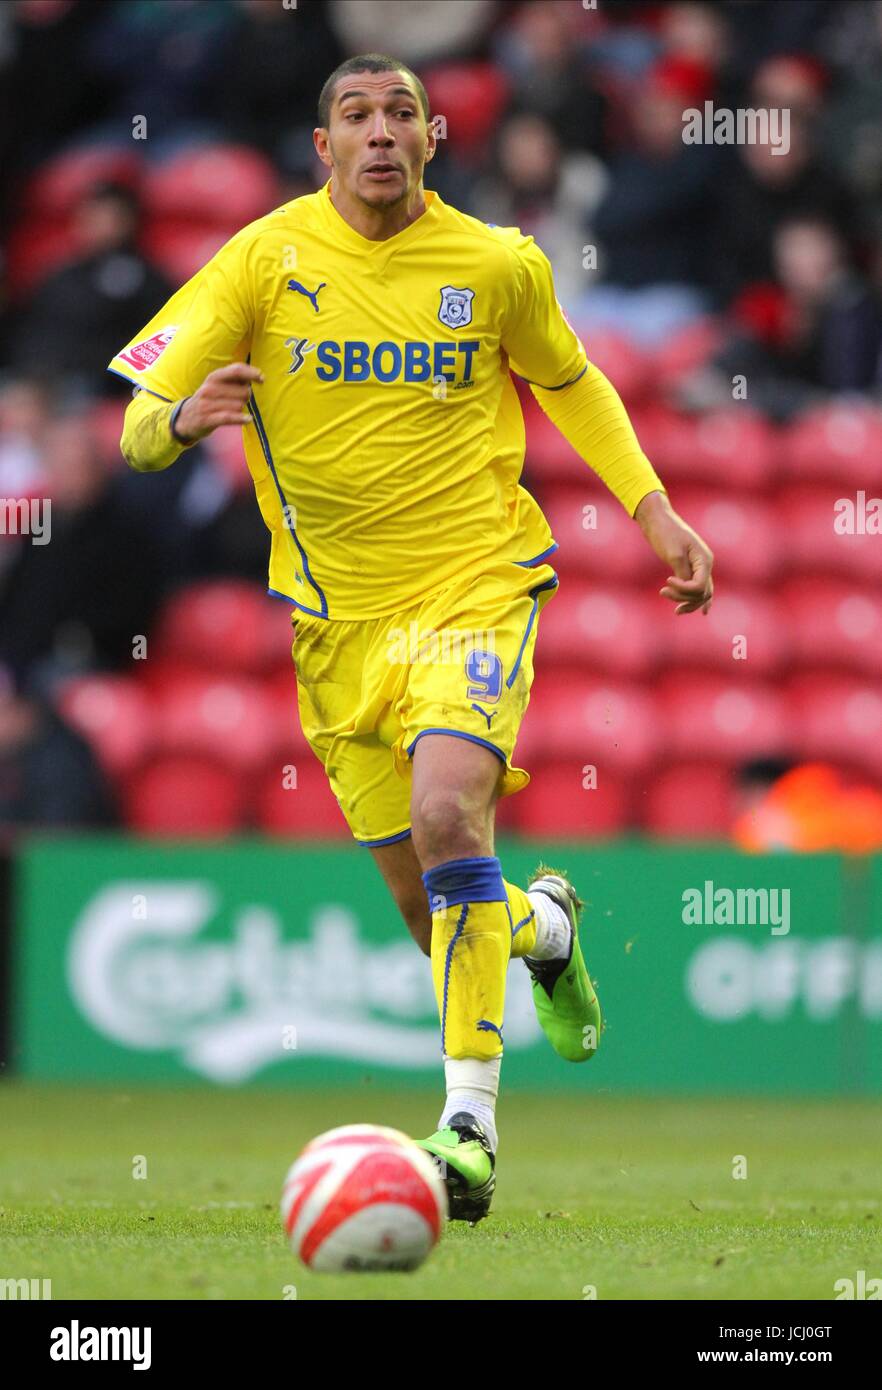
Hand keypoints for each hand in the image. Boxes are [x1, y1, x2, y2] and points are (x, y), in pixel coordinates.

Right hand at [174, 362, 263, 441]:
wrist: (184, 419)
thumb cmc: (208, 401)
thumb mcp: (216, 385)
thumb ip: (234, 380)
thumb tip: (257, 376)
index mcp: (214, 377)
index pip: (236, 370)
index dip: (252, 373)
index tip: (262, 379)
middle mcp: (210, 388)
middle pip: (242, 390)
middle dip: (247, 397)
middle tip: (241, 401)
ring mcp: (207, 404)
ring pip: (238, 404)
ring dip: (242, 409)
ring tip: (237, 411)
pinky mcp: (207, 419)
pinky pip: (230, 417)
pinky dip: (241, 418)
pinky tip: (249, 419)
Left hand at [634, 490, 713, 614]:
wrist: (658, 520)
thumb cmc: (666, 533)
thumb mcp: (674, 554)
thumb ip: (683, 573)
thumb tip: (688, 589)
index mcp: (704, 560)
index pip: (700, 587)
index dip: (684, 590)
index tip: (667, 580)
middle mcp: (705, 564)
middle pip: (702, 593)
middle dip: (683, 598)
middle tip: (662, 592)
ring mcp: (699, 567)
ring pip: (700, 593)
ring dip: (686, 601)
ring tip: (668, 601)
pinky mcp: (690, 568)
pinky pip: (696, 588)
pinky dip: (692, 600)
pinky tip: (686, 609)